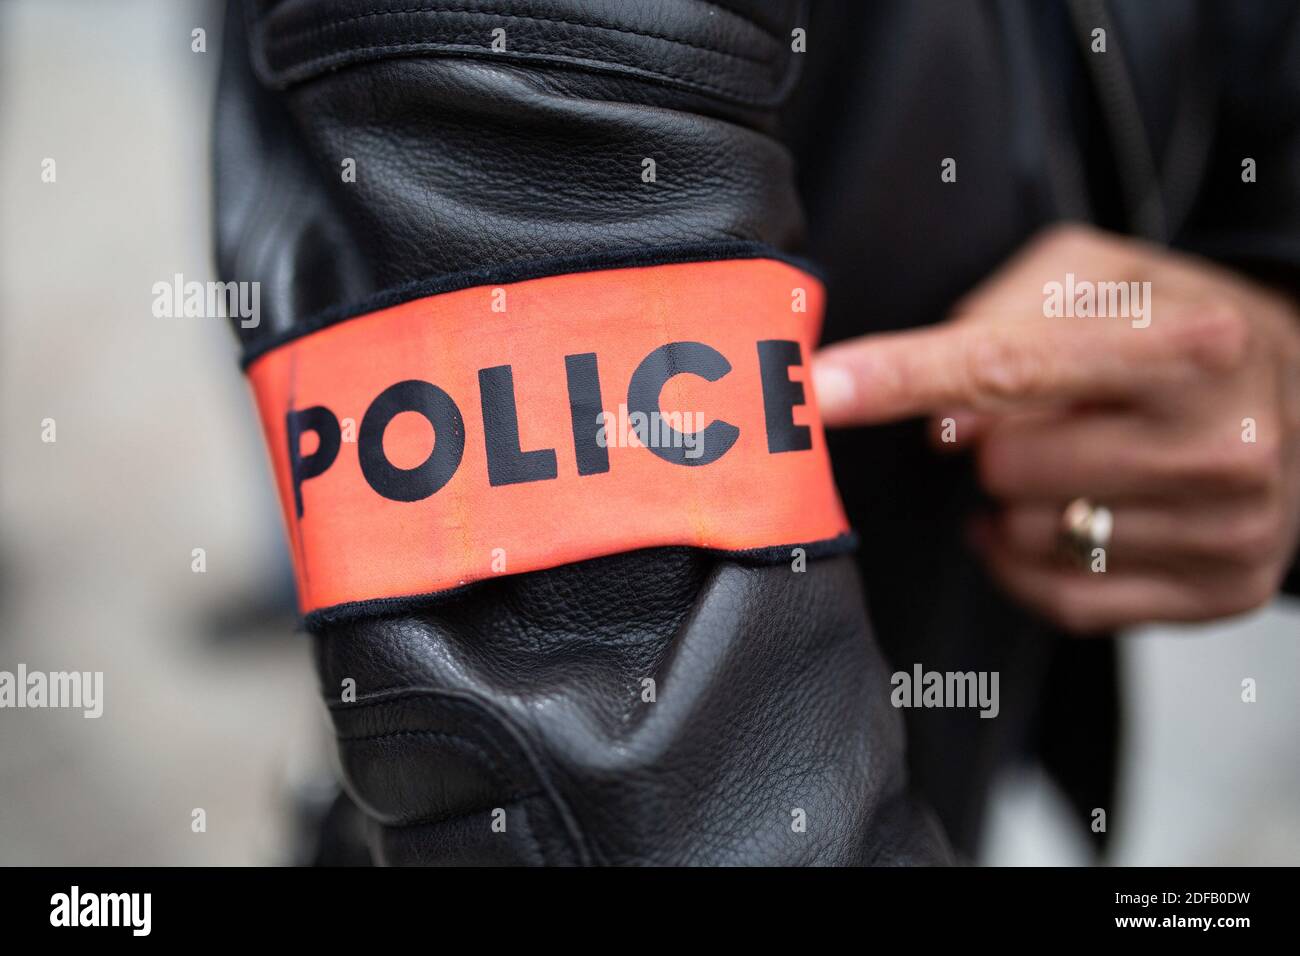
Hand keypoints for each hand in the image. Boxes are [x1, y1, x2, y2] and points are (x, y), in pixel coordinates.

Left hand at [812, 225, 1299, 632]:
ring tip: (1076, 458)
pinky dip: (1031, 558)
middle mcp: (1223, 443)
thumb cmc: (1176, 329)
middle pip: (1002, 464)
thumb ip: (1002, 319)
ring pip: (1023, 536)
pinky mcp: (1220, 593)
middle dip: (992, 439)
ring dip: (1014, 498)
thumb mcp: (1099, 276)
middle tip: (1046, 416)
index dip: (906, 377)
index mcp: (1191, 345)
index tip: (825, 390)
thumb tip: (943, 420)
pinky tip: (1068, 513)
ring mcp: (1231, 529)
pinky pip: (1058, 597)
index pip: (1012, 366)